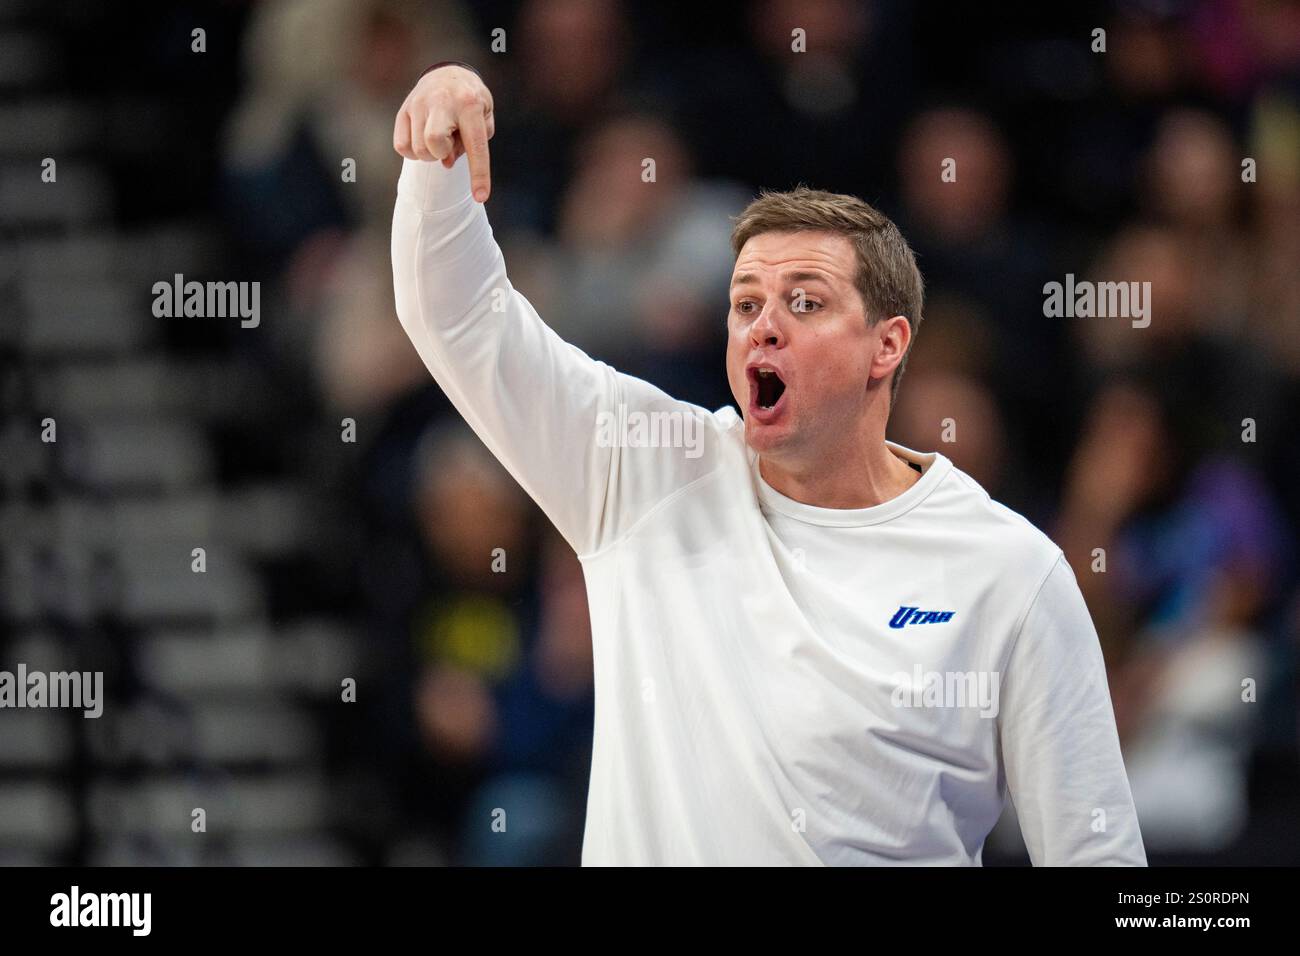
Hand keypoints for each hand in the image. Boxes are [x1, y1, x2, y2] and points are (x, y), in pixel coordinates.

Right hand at [393, 65, 494, 201]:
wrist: (448, 73)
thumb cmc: (470, 103)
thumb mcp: (483, 119)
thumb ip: (471, 145)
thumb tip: (445, 162)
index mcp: (470, 104)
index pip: (475, 145)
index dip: (479, 174)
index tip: (481, 196)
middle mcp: (442, 101)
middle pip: (434, 142)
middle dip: (441, 154)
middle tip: (446, 146)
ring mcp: (419, 103)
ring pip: (417, 148)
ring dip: (428, 155)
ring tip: (438, 140)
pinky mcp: (404, 109)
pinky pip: (401, 146)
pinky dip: (412, 153)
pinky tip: (422, 141)